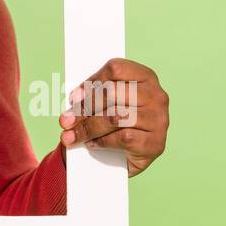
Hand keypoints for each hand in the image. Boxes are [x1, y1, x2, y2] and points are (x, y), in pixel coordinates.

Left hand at [58, 58, 167, 177]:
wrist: (132, 155)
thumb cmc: (117, 121)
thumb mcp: (108, 103)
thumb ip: (94, 95)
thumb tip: (75, 100)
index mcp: (145, 77)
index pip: (116, 69)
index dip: (91, 82)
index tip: (74, 97)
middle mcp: (156, 96)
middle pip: (113, 93)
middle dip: (84, 108)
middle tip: (66, 120)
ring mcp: (159, 120)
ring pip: (116, 117)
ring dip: (88, 128)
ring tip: (71, 135)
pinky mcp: (156, 143)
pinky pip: (124, 138)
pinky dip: (103, 141)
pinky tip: (93, 143)